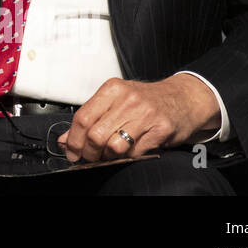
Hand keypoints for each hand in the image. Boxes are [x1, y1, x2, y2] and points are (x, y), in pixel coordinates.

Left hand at [58, 75, 220, 161]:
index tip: (71, 150)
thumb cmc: (147, 100)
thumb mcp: (116, 101)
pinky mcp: (161, 129)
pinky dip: (127, 158)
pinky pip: (135, 153)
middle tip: (90, 156)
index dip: (73, 139)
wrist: (182, 98)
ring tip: (109, 154)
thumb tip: (65, 140)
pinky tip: (129, 151)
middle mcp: (128, 99)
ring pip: (114, 146)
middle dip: (89, 152)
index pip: (83, 117)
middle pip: (95, 134)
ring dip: (108, 157)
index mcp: (112, 89)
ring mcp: (145, 114)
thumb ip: (91, 118)